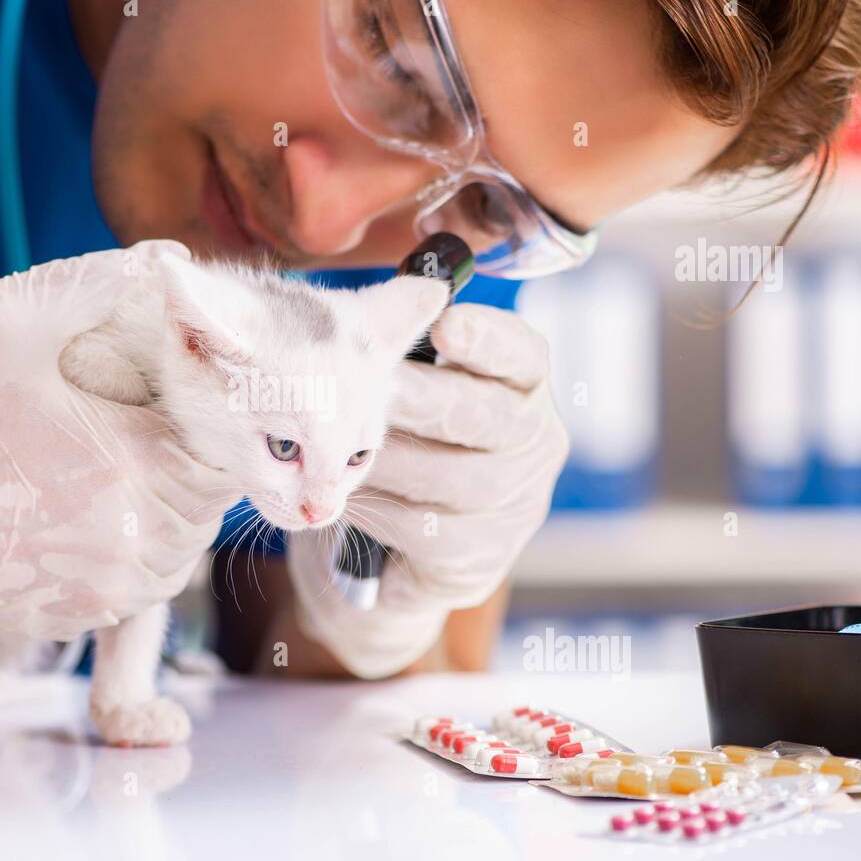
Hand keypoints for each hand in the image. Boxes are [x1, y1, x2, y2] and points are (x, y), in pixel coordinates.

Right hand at [0, 241, 239, 644]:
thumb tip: (167, 261)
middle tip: (144, 419)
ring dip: (166, 504)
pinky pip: (138, 581)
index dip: (212, 412)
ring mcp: (107, 592)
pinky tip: (84, 506)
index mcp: (137, 469)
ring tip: (115, 461)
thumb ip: (100, 281)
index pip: (229, 447)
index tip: (174, 389)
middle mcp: (137, 545)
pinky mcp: (76, 618)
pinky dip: (131, 544)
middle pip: (209, 499)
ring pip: (181, 546)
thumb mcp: (9, 316)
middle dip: (189, 456)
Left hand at [287, 303, 567, 677]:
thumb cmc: (407, 439)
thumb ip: (405, 347)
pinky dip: (369, 506)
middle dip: (418, 398)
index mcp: (523, 386)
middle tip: (372, 386)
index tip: (445, 324)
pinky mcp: (477, 556)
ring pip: (437, 474)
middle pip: (478, 414)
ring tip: (328, 442)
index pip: (521, 354)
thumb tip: (382, 304)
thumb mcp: (413, 387)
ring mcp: (511, 504)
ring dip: (377, 458)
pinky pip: (414, 525)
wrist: (404, 550)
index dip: (486, 339)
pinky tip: (337, 493)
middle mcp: (533, 443)